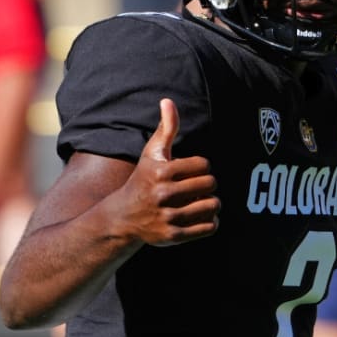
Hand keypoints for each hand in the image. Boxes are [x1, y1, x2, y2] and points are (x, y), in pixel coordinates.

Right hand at [111, 99, 218, 246]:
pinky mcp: (173, 236)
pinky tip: (201, 216)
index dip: (202, 167)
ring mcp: (168, 217)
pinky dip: (210, 222)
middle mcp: (163, 194)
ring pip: (213, 206)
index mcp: (161, 172)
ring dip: (212, 204)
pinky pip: (209, 228)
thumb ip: (165, 128)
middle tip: (199, 187)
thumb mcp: (152, 153)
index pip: (204, 165)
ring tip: (202, 202)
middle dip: (208, 185)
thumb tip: (168, 100)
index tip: (192, 171)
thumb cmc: (143, 179)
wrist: (123, 217)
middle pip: (211, 184)